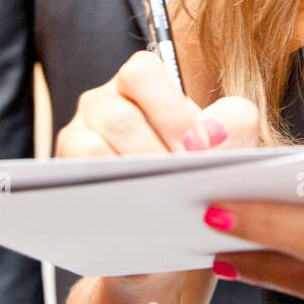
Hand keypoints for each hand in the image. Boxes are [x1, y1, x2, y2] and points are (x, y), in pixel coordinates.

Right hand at [55, 49, 260, 283]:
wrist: (171, 230)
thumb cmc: (198, 173)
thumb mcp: (228, 146)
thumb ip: (237, 126)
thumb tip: (216, 132)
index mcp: (139, 85)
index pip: (141, 73)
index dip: (171, 111)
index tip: (200, 149)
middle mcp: (101, 105)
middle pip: (118, 117)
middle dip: (157, 153)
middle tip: (185, 181)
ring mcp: (78, 140)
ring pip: (92, 150)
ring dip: (134, 177)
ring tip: (166, 201)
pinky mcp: (66, 179)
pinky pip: (77, 184)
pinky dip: (110, 199)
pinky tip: (140, 215)